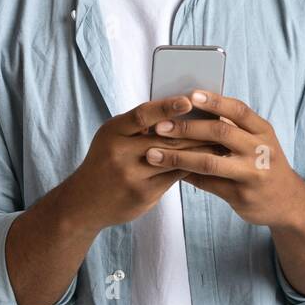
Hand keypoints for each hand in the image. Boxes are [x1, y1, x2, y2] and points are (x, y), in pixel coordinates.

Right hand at [62, 93, 216, 231]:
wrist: (83, 203)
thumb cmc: (106, 161)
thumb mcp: (113, 137)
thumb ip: (139, 126)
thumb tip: (179, 108)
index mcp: (112, 131)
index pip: (142, 115)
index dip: (166, 107)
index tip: (188, 101)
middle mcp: (119, 152)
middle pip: (164, 138)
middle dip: (195, 130)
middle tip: (221, 121)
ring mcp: (131, 175)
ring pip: (173, 158)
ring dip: (200, 149)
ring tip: (221, 141)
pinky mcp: (143, 194)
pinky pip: (174, 176)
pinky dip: (192, 166)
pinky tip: (208, 161)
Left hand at [147, 90, 304, 228]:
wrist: (288, 202)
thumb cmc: (265, 163)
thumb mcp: (259, 141)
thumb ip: (234, 127)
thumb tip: (193, 109)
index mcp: (264, 131)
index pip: (238, 110)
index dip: (214, 101)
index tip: (190, 94)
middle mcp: (261, 150)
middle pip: (221, 132)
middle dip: (187, 128)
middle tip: (160, 126)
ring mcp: (252, 174)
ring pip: (209, 162)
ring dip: (178, 157)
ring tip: (153, 154)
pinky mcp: (241, 196)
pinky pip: (207, 184)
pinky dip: (185, 176)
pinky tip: (167, 171)